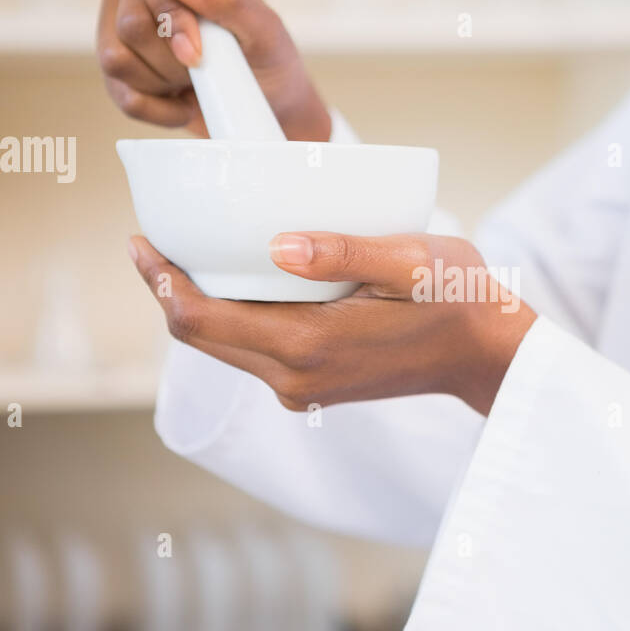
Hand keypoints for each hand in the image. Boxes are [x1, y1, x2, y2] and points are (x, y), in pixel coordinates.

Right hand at [97, 0, 330, 140]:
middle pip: (131, 20)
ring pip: (116, 57)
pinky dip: (156, 109)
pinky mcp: (114, 54)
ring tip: (196, 79)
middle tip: (209, 65)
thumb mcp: (264, 32)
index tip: (198, 51)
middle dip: (175, 59)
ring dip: (165, 83)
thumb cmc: (267, 59)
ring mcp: (122, 11)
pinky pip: (118, 91)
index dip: (167, 11)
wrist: (265, 105)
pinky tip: (183, 102)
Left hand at [128, 232, 536, 415]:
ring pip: (225, 347)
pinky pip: (253, 352)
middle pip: (202, 338)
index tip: (140, 241)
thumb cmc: (457, 298)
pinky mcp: (313, 387)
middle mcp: (296, 377)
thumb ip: (342, 250)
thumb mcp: (411, 260)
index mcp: (309, 344)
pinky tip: (240, 282)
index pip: (203, 321)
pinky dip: (233, 319)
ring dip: (200, 304)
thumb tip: (275, 245)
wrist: (488, 356)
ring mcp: (303, 389)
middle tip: (152, 240)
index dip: (161, 282)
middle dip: (169, 290)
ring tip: (188, 254)